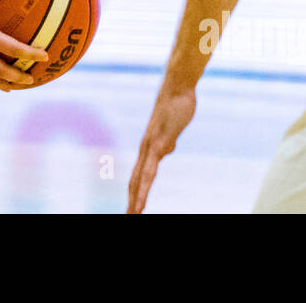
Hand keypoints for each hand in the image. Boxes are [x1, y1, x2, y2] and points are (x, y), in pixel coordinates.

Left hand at [127, 88, 196, 212]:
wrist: (177, 88)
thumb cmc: (176, 107)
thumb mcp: (171, 132)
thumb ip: (167, 143)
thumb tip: (165, 152)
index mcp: (148, 148)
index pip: (138, 176)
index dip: (135, 193)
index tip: (131, 209)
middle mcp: (145, 149)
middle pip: (135, 181)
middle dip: (131, 201)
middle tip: (127, 218)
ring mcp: (150, 146)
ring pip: (140, 178)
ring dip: (136, 198)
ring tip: (134, 214)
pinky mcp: (158, 142)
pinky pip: (150, 168)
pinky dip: (145, 184)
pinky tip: (143, 193)